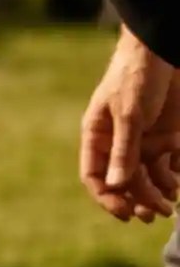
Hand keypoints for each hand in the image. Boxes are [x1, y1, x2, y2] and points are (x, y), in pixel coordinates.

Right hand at [80, 28, 179, 221]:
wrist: (163, 53)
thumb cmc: (137, 78)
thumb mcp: (129, 114)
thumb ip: (124, 149)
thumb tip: (116, 184)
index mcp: (97, 135)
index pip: (94, 176)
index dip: (107, 197)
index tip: (125, 213)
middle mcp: (117, 143)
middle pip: (123, 182)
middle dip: (138, 199)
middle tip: (155, 213)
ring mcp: (142, 141)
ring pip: (146, 178)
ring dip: (157, 194)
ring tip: (169, 205)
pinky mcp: (165, 138)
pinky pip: (167, 166)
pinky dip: (173, 178)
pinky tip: (177, 183)